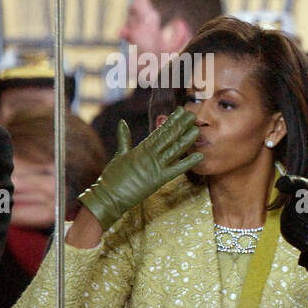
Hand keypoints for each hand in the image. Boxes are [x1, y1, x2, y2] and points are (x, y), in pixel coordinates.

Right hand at [77, 107, 201, 229]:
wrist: (108, 196)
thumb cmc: (112, 177)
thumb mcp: (119, 154)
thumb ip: (124, 138)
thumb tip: (122, 122)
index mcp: (141, 148)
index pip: (159, 131)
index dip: (171, 121)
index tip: (180, 111)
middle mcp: (150, 155)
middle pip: (168, 137)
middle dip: (181, 125)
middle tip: (192, 114)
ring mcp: (155, 166)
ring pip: (174, 150)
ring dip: (186, 139)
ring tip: (197, 128)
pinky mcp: (159, 179)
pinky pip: (176, 170)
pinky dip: (188, 163)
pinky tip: (199, 156)